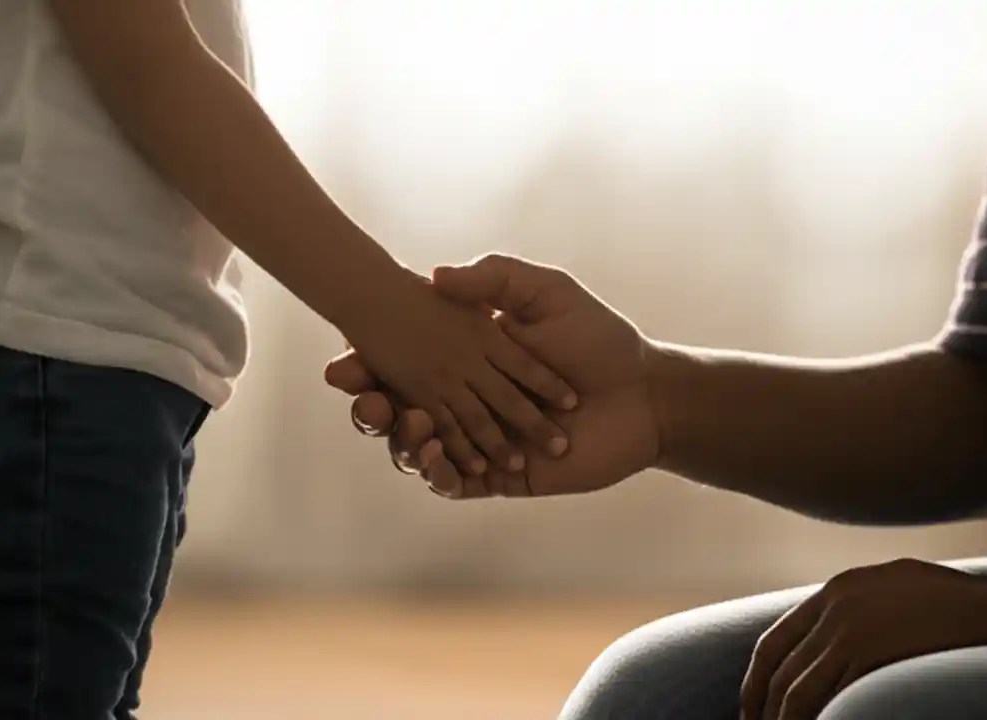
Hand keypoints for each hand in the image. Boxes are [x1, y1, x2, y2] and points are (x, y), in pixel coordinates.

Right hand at [339, 269, 577, 475]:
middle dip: (371, 411)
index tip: (343, 363)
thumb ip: (492, 279)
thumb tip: (434, 274)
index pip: (402, 365)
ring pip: (420, 451)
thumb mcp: (544, 292)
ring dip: (405, 441)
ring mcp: (480, 442)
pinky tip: (436, 460)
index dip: (368, 367)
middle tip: (365, 402)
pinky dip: (440, 473)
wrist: (643, 393)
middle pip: (398, 412)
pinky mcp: (501, 477)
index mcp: (465, 359)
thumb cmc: (596, 337)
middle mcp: (464, 401)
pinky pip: (455, 482)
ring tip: (412, 427)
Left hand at [740, 558, 986, 719]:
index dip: (757, 681)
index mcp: (838, 590)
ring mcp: (851, 631)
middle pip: (777, 670)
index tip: (752, 708)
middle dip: (760, 707)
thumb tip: (831, 638)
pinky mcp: (870, 657)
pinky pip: (825, 701)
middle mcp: (835, 607)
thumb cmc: (964, 608)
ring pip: (795, 692)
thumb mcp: (899, 588)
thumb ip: (858, 606)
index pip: (775, 642)